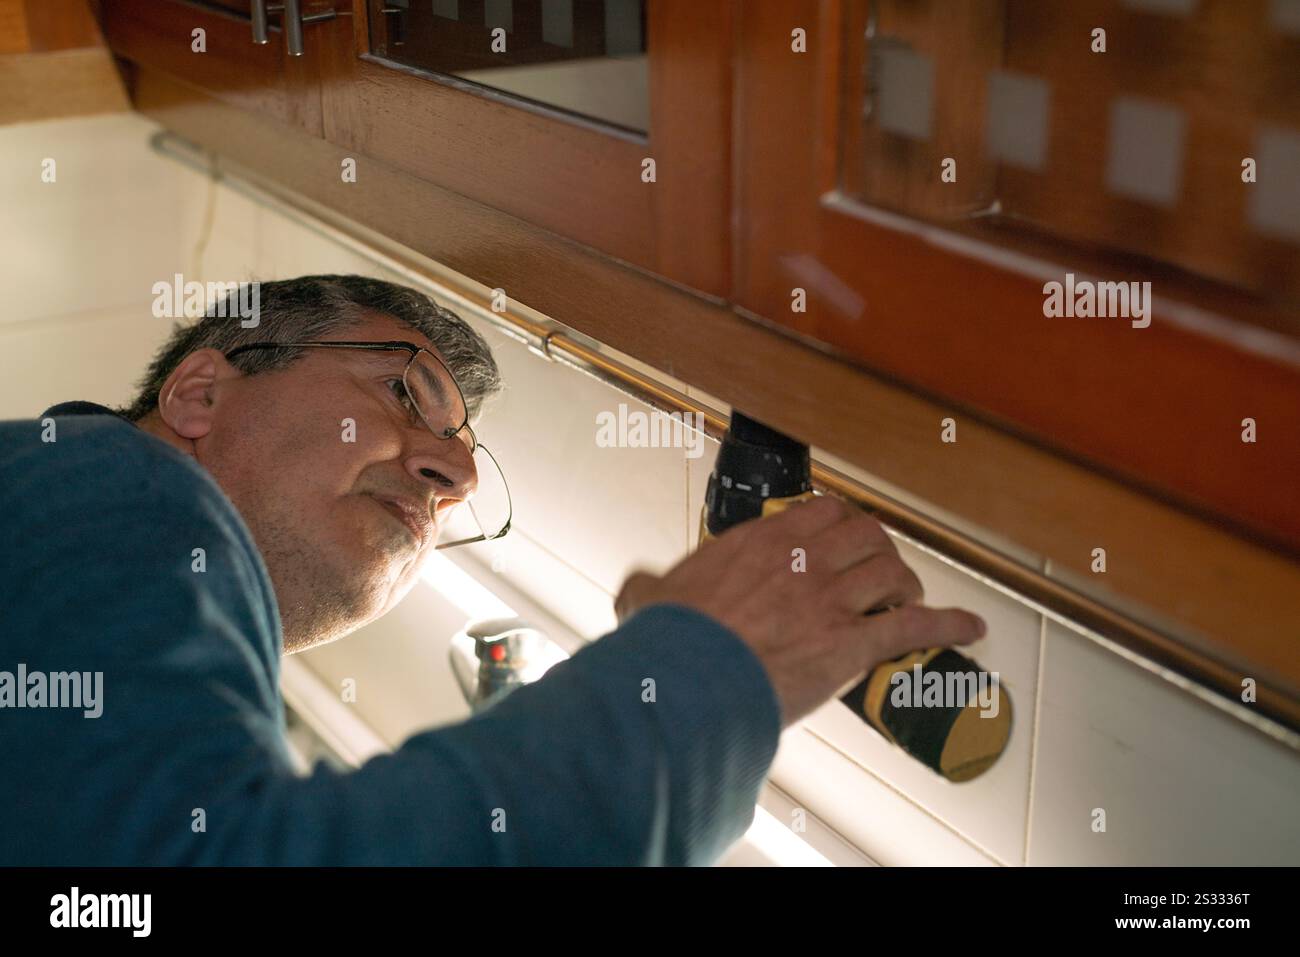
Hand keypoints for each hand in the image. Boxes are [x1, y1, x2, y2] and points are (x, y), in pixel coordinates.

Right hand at [615, 494, 986, 727]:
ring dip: (908, 584)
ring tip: (911, 598)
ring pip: (892, 572)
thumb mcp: (648, 599)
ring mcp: (831, 599)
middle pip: (866, 534)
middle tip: (881, 567)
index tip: (842, 534)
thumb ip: (648, 585)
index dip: (841, 522)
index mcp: (759, 543)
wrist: (691, 677)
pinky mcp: (853, 642)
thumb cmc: (672, 641)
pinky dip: (949, 625)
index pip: (818, 512)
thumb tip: (636, 585)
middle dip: (880, 549)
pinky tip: (971, 629)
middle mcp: (803, 560)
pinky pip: (915, 626)